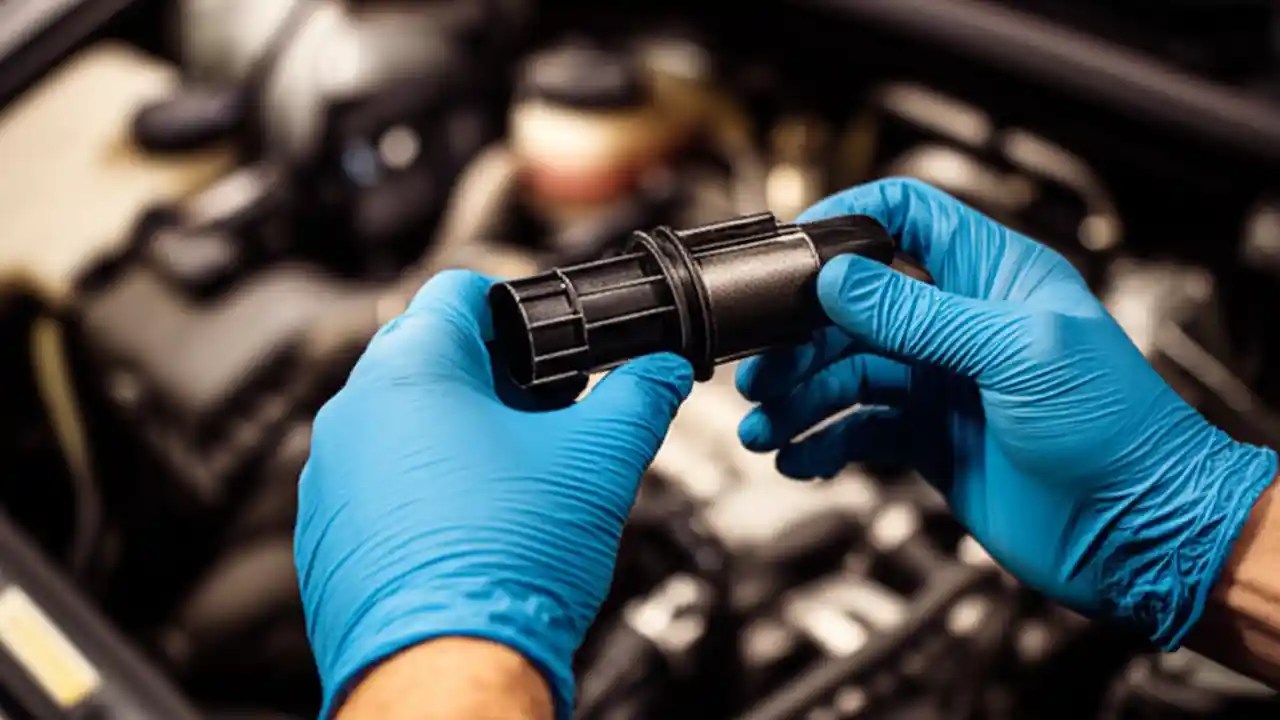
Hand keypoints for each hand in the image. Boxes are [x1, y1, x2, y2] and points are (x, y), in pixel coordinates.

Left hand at [296, 270, 692, 718]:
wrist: (449, 670)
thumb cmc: (506, 567)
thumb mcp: (598, 463)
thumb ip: (637, 401)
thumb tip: (660, 374)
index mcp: (411, 371)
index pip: (456, 291)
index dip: (513, 306)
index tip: (543, 337)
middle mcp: (354, 413)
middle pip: (426, 354)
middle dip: (489, 374)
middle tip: (543, 410)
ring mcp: (330, 474)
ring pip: (398, 420)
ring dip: (453, 429)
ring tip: (513, 472)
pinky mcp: (326, 530)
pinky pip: (374, 480)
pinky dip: (419, 485)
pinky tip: (470, 521)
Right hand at [737, 178, 1276, 646]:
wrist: (1137, 532)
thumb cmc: (1116, 431)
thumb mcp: (1016, 352)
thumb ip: (921, 314)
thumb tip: (841, 279)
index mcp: (993, 278)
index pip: (907, 217)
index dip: (847, 222)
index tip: (795, 252)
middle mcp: (960, 324)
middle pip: (856, 308)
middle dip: (803, 338)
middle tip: (763, 372)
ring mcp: (940, 383)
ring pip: (847, 374)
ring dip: (802, 398)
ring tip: (768, 426)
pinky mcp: (929, 440)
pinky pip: (859, 430)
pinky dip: (824, 443)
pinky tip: (801, 456)